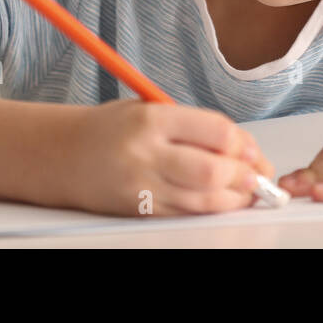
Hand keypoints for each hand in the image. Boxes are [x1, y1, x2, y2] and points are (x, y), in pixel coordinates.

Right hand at [53, 100, 275, 216]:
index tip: (254, 150)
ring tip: (250, 192)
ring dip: (234, 198)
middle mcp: (147, 154)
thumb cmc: (111, 128)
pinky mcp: (138, 210)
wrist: (61, 155)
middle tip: (261, 176)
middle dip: (245, 176)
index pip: (215, 132)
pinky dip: (210, 209)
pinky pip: (185, 213)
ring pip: (202, 199)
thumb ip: (194, 126)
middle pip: (212, 171)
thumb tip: (243, 148)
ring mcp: (141, 186)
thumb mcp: (150, 109)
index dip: (244, 144)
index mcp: (153, 119)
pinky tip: (224, 202)